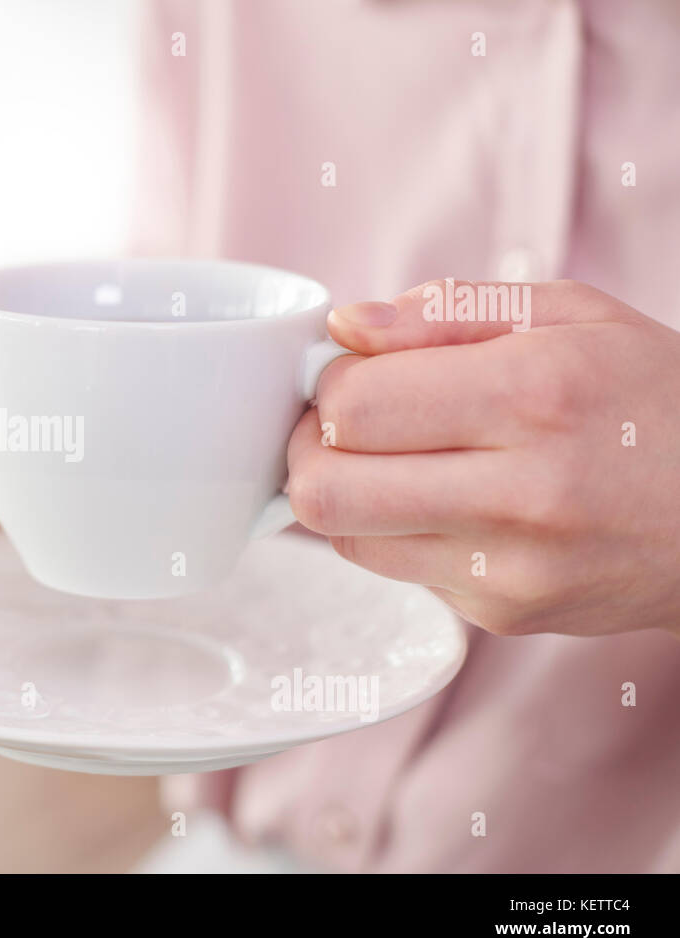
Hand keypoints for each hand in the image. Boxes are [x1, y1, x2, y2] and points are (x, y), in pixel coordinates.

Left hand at [288, 279, 679, 637]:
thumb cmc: (656, 399)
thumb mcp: (574, 315)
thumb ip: (448, 310)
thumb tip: (346, 328)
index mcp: (534, 395)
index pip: (352, 407)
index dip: (329, 384)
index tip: (352, 371)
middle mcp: (520, 494)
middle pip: (324, 492)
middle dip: (306, 448)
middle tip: (340, 422)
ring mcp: (509, 570)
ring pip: (344, 539)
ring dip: (341, 490)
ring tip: (390, 455)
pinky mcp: (503, 614)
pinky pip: (395, 568)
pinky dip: (390, 528)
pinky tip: (442, 498)